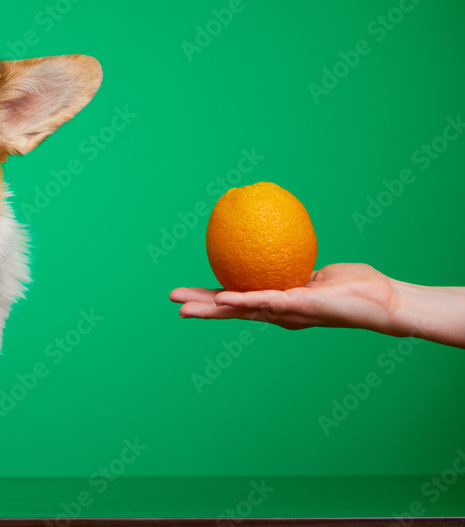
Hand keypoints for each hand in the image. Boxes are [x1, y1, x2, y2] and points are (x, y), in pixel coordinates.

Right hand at [170, 263, 400, 333]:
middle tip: (173, 300)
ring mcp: (287, 312)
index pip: (240, 301)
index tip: (189, 294)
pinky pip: (265, 302)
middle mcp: (279, 313)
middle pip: (232, 310)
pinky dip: (242, 300)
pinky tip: (223, 297)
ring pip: (240, 310)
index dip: (213, 299)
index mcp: (280, 304)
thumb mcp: (318, 272)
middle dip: (201, 306)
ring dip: (211, 308)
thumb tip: (282, 244)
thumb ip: (298, 267)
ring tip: (184, 306)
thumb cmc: (358, 286)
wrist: (384, 302)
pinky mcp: (299, 307)